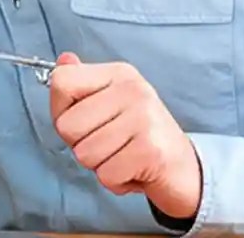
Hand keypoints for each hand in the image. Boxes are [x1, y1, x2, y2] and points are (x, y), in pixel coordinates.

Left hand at [50, 52, 202, 222]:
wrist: (183, 167)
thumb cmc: (139, 136)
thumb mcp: (109, 103)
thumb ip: (81, 85)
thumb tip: (64, 61)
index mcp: (119, 73)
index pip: (61, 82)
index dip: (61, 110)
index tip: (85, 120)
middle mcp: (132, 89)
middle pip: (67, 125)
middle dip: (80, 144)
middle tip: (109, 144)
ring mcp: (144, 118)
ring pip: (84, 154)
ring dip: (99, 165)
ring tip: (122, 156)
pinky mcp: (150, 151)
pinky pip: (106, 175)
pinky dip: (116, 182)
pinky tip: (133, 170)